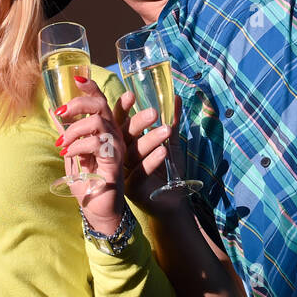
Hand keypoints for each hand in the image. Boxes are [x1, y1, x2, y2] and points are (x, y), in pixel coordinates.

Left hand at [53, 76, 126, 233]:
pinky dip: (79, 146)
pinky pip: (97, 143)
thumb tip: (53, 113)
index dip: (91, 87)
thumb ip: (68, 134)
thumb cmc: (87, 183)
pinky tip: (69, 154)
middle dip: (79, 103)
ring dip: (74, 130)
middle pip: (100, 105)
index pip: (100, 102)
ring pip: (97, 122)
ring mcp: (116, 147)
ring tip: (63, 144)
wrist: (97, 210)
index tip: (78, 77)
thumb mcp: (73, 154)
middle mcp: (113, 135)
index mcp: (104, 131)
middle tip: (61, 113)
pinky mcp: (114, 161)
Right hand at [112, 90, 186, 217]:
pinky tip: (163, 151)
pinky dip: (152, 160)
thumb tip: (176, 97)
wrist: (172, 201)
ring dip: (149, 140)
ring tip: (166, 130)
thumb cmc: (168, 170)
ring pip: (133, 152)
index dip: (123, 108)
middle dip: (137, 122)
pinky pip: (140, 171)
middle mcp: (121, 155)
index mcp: (126, 142)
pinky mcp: (132, 187)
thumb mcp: (170, 142)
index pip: (120, 121)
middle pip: (124, 135)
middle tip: (153, 112)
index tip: (131, 94)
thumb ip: (172, 121)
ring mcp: (124, 171)